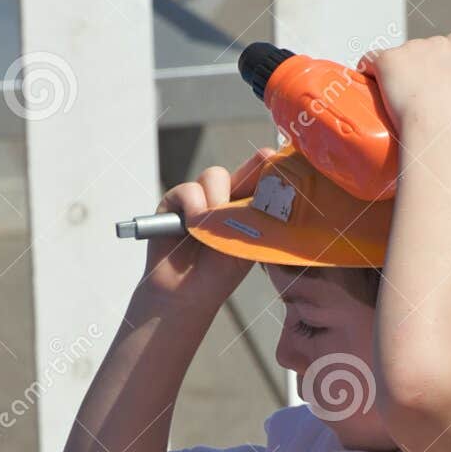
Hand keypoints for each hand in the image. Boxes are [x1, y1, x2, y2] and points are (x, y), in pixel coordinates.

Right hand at [142, 150, 274, 308]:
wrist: (184, 294)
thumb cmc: (217, 276)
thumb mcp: (247, 245)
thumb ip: (258, 217)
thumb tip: (274, 194)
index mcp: (246, 208)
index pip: (261, 178)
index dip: (269, 166)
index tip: (276, 157)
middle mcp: (224, 198)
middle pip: (241, 170)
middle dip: (251, 174)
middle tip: (253, 193)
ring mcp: (199, 198)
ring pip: (215, 176)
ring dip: (216, 201)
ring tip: (211, 226)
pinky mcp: (174, 201)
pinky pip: (189, 189)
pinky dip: (193, 205)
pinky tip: (192, 225)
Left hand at [358, 33, 450, 155]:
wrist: (444, 131)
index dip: (443, 61)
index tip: (438, 80)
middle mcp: (437, 43)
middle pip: (422, 49)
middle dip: (417, 68)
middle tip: (413, 97)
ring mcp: (410, 50)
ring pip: (396, 56)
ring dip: (392, 73)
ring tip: (389, 99)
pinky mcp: (388, 60)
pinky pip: (370, 59)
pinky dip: (366, 69)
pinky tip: (363, 81)